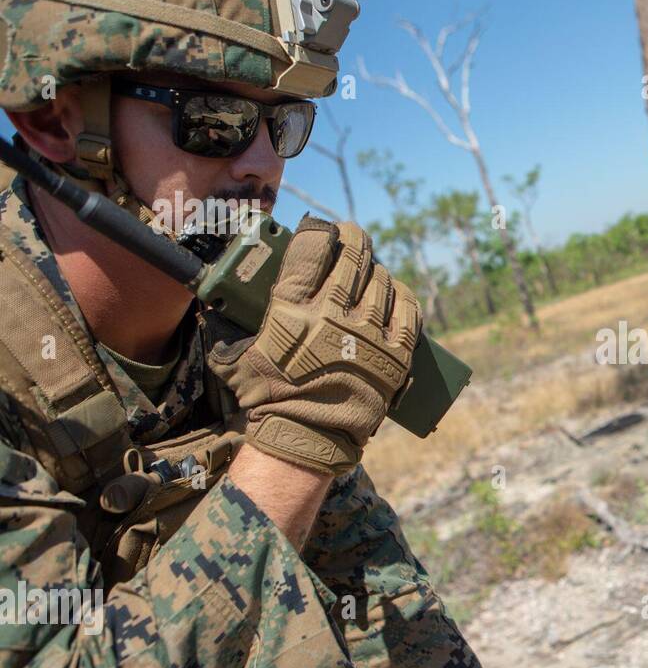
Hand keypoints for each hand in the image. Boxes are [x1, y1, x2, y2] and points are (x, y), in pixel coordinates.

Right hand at [209, 216, 421, 475]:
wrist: (307, 439)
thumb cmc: (268, 399)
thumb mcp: (235, 355)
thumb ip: (230, 321)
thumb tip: (217, 293)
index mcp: (293, 312)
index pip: (312, 251)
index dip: (320, 231)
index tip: (323, 228)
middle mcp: (334, 318)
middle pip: (354, 259)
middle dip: (354, 240)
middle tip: (352, 237)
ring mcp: (369, 336)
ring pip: (382, 282)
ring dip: (377, 269)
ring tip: (370, 269)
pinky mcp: (396, 356)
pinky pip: (409, 312)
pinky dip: (403, 296)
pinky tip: (395, 291)